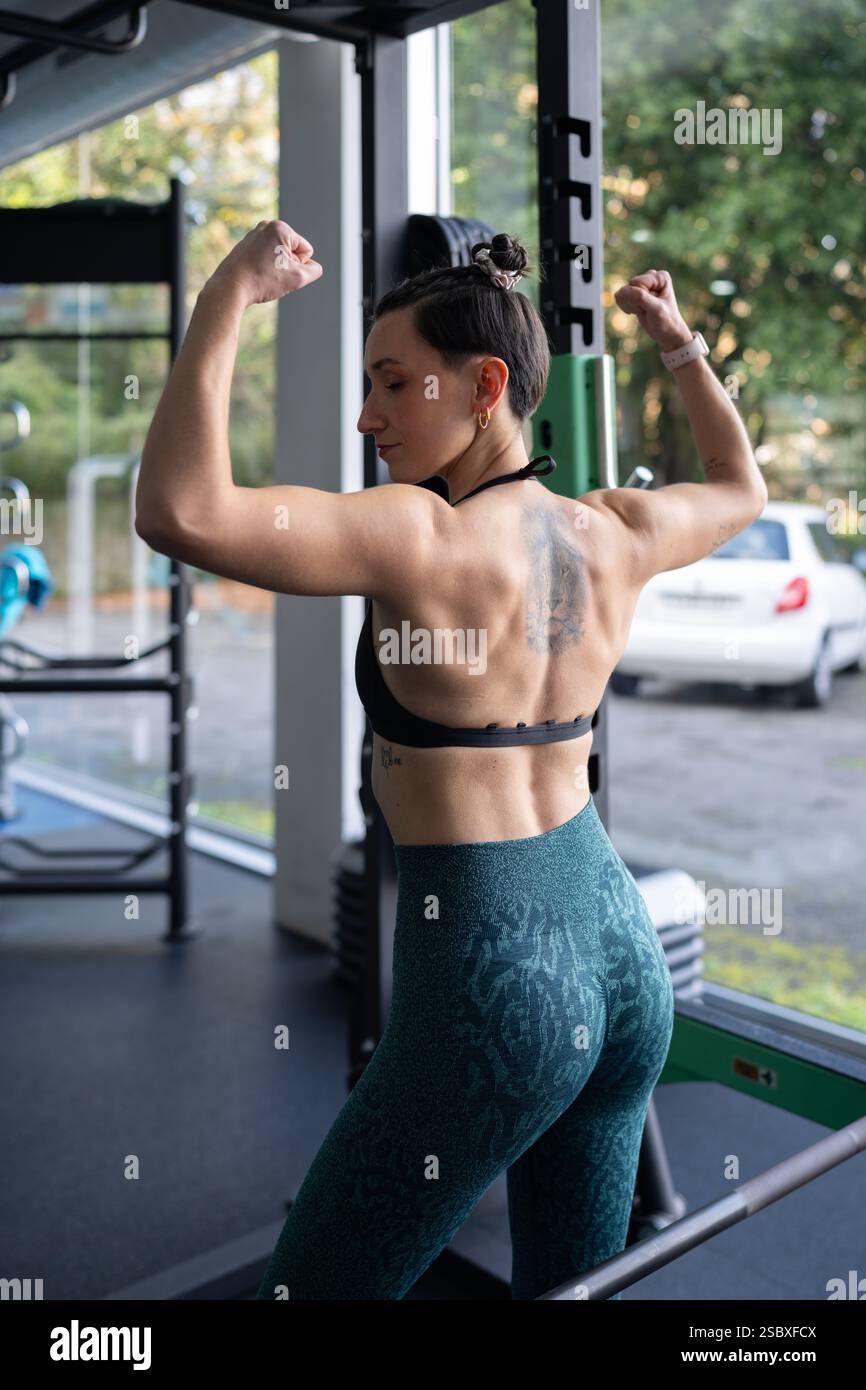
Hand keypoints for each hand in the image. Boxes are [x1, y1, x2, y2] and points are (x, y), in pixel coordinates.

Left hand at [207, 219, 322, 306]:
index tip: (282, 272)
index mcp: (280, 227)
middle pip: (292, 251)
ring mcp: (254, 234)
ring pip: (278, 256)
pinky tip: (254, 274)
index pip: (306, 250)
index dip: (300, 266)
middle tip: (271, 275)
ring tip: (262, 275)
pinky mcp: (245, 245)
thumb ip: (313, 270)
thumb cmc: (263, 280)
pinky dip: (264, 268)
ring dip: (276, 268)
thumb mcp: (297, 278)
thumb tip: (313, 266)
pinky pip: (265, 258)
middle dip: (287, 266)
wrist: (230, 287)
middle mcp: (266, 225)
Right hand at [614, 269, 692, 351]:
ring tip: (644, 311)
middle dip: (635, 302)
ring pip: (623, 292)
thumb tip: (620, 291)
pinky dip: (627, 307)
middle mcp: (651, 278)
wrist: (667, 334)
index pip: (637, 283)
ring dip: (631, 306)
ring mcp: (642, 285)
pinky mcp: (634, 293)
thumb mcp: (655, 309)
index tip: (652, 307)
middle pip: (629, 287)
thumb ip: (639, 297)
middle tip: (648, 310)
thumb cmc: (666, 321)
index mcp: (660, 277)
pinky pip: (620, 297)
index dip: (640, 298)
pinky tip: (638, 311)